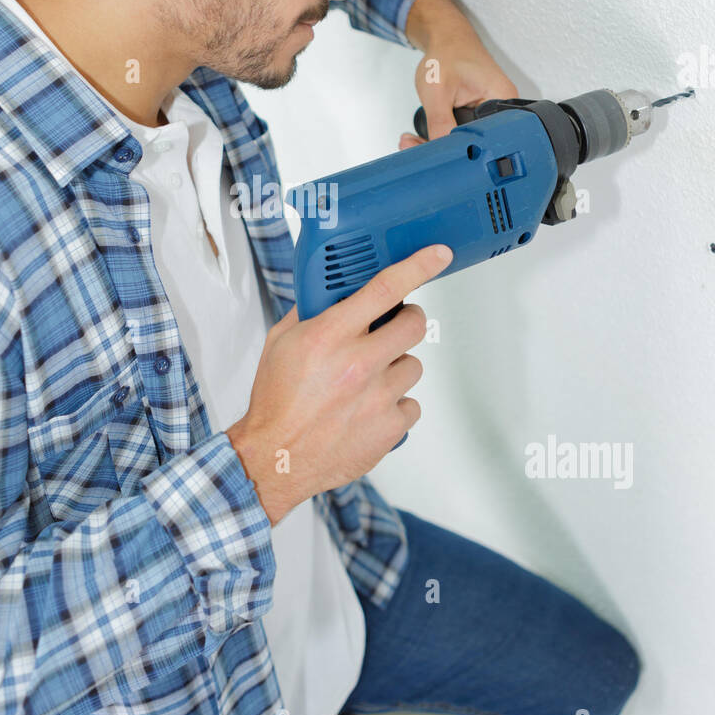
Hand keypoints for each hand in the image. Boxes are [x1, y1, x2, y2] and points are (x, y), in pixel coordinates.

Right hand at [226, 244, 453, 525]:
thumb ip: (311, 314)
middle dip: (406, 321)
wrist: (274, 459)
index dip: (418, 266)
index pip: (384, 289)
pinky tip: (369, 411)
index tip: (439, 254)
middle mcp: (359, 363)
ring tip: (366, 383)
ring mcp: (378, 396)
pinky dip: (394, 406)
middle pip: (414, 323)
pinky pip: (411, 404)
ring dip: (395, 369)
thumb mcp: (280, 343)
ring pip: (414, 366)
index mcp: (329, 335)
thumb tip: (334, 294)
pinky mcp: (390, 427)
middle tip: (390, 330)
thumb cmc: (275, 402)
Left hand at [401, 0, 518, 147]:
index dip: (460, 151)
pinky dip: (441, 137)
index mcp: (502, 100)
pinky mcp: (479, 116)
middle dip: (443, 149)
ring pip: (466, 143)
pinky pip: (461, 135)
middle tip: (413, 146)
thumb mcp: (438, 92)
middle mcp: (502, 110)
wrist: (447, 39)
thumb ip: (440, 124)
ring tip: (412, 141)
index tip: (433, 154)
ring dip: (437, 144)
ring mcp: (491, 114)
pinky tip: (420, 137)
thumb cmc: (447, 54)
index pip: (486, 140)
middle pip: (476, 145)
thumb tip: (441, 154)